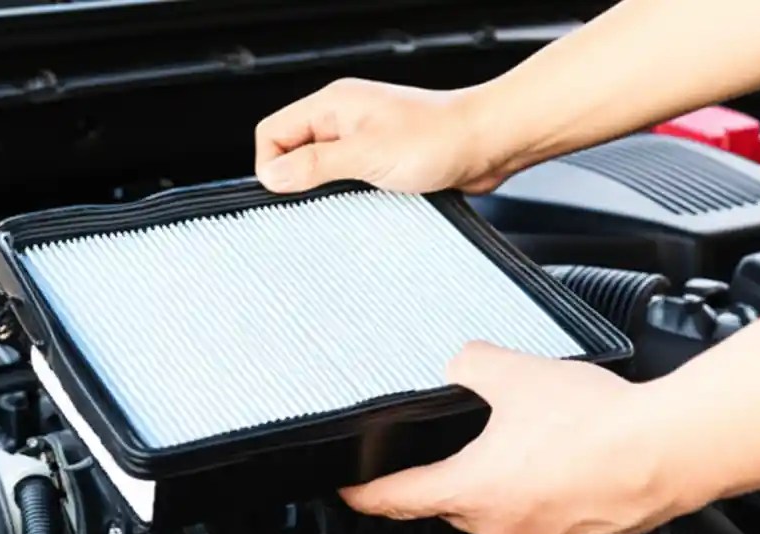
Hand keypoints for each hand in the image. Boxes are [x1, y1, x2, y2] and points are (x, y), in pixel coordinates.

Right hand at [254, 78, 511, 194]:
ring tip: (353, 197)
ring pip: (320, 171)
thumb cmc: (441, 136)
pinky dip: (351, 196)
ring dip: (329, 191)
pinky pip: (348, 182)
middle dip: (299, 181)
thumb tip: (274, 176)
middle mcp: (344, 120)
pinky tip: (368, 202)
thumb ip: (316, 166)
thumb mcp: (367, 155)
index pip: (273, 132)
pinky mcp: (380, 161)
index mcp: (332, 106)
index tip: (286, 192)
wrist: (488, 143)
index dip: (271, 165)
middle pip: (293, 153)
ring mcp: (362, 140)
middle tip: (320, 199)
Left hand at [340, 342, 709, 533]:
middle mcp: (497, 526)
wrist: (667, 450)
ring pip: (497, 512)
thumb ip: (469, 364)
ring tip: (530, 445)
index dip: (363, 494)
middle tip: (467, 441)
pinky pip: (540, 520)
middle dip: (448, 475)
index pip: (394, 500)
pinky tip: (563, 464)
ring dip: (502, 484)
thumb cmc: (597, 424)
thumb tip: (461, 362)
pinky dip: (541, 496)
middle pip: (448, 503)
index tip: (349, 492)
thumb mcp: (512, 373)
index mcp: (469, 489)